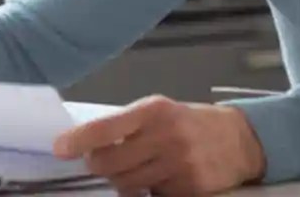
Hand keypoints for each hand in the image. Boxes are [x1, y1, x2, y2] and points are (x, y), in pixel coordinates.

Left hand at [52, 95, 265, 195]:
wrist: (240, 140)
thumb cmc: (191, 123)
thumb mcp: (161, 112)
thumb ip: (128, 126)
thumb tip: (87, 144)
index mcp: (154, 111)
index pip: (107, 128)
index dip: (79, 140)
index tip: (60, 148)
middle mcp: (166, 137)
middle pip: (110, 164)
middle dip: (97, 166)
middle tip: (97, 162)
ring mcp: (178, 166)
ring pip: (126, 185)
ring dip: (119, 182)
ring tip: (132, 169)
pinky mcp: (189, 190)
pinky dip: (145, 192)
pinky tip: (156, 179)